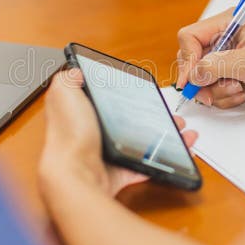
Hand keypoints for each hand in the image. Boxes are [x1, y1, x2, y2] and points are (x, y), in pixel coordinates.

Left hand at [39, 69, 198, 198]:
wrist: (76, 174)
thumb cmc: (69, 134)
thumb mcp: (64, 94)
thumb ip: (68, 80)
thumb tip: (75, 71)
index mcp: (82, 115)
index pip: (105, 101)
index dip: (125, 96)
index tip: (145, 92)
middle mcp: (93, 135)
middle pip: (128, 121)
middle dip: (152, 115)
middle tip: (169, 111)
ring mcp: (107, 155)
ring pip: (141, 142)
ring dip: (164, 135)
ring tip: (181, 128)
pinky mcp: (119, 172)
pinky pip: (146, 164)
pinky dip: (164, 158)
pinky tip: (178, 148)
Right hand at [177, 10, 244, 108]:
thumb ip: (216, 66)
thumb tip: (193, 75)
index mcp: (228, 23)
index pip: (190, 37)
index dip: (188, 59)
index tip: (191, 80)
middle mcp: (223, 38)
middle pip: (191, 59)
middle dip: (203, 79)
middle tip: (214, 90)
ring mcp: (226, 57)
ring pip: (200, 78)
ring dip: (216, 90)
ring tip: (238, 89)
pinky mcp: (229, 74)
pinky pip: (211, 88)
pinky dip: (223, 96)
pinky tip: (241, 94)